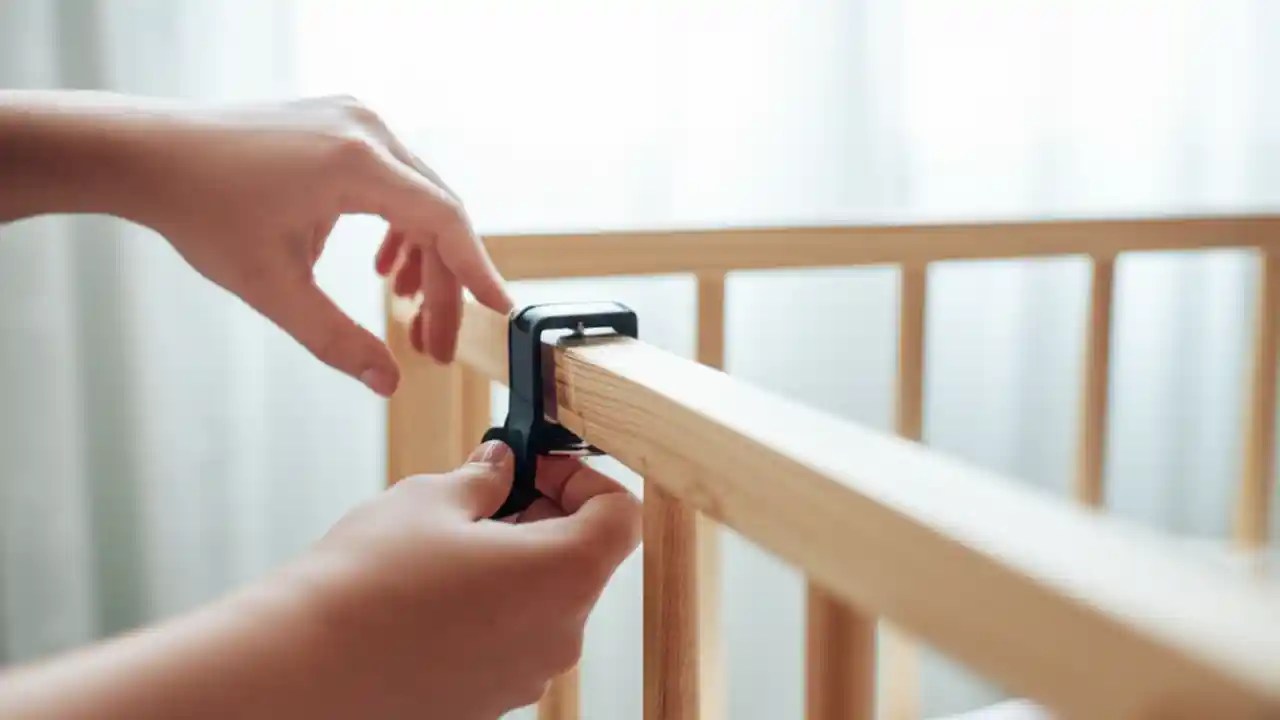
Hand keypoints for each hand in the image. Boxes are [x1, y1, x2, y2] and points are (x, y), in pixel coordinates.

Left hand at [121, 94, 511, 393]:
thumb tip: (387, 382)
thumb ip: (335, 340)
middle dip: (440, 284)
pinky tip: (380, 268)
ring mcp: (355, 120)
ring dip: (419, 257)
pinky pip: (393, 178)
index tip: (499, 311)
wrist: (150, 154)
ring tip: (404, 310)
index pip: (445, 220)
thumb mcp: (272, 288)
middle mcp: (366, 130)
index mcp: (356, 163)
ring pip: (417, 197)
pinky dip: (395, 225)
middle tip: (431, 343)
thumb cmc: (202, 212)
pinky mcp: (342, 123)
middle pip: (435, 214)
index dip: (476, 271)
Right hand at [295, 440, 640, 718]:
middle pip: (582, 559)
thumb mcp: (431, 499)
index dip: (585, 480)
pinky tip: (430, 594)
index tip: (537, 468)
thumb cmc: (366, 582)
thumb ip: (483, 478)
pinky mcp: (492, 700)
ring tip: (444, 547)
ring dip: (511, 564)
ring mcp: (528, 675)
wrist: (305, 671)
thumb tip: (501, 466)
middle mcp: (561, 634)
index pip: (622, 516)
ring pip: (543, 601)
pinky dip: (489, 608)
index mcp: (564, 575)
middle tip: (484, 495)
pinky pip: (510, 640)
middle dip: (540, 518)